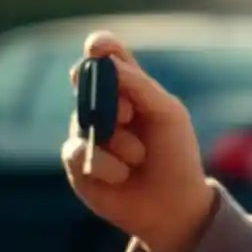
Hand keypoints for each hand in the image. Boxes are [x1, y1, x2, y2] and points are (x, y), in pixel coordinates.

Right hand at [61, 31, 213, 251]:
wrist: (172, 205)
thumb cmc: (176, 155)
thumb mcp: (168, 115)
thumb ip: (140, 86)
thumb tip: (107, 62)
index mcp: (129, 88)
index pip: (108, 58)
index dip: (99, 48)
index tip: (97, 47)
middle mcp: (103, 106)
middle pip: (85, 82)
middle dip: (105, 96)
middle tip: (128, 114)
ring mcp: (86, 133)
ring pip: (85, 120)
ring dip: (119, 140)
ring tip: (140, 157)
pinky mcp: (76, 162)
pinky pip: (78, 151)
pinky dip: (108, 165)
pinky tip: (124, 175)